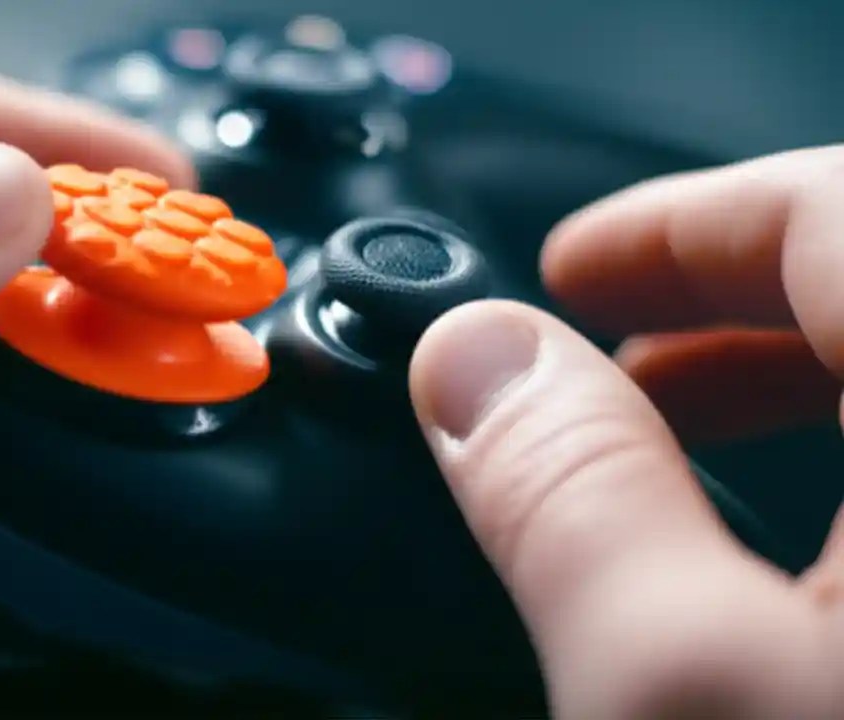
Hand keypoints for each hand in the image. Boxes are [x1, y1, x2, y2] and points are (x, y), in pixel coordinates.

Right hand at [408, 145, 843, 717]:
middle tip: (589, 352)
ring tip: (653, 447)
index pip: (843, 209)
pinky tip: (769, 551)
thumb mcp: (684, 681)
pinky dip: (836, 471)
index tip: (566, 266)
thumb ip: (572, 496)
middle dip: (720, 299)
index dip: (684, 221)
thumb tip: (474, 359)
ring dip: (780, 385)